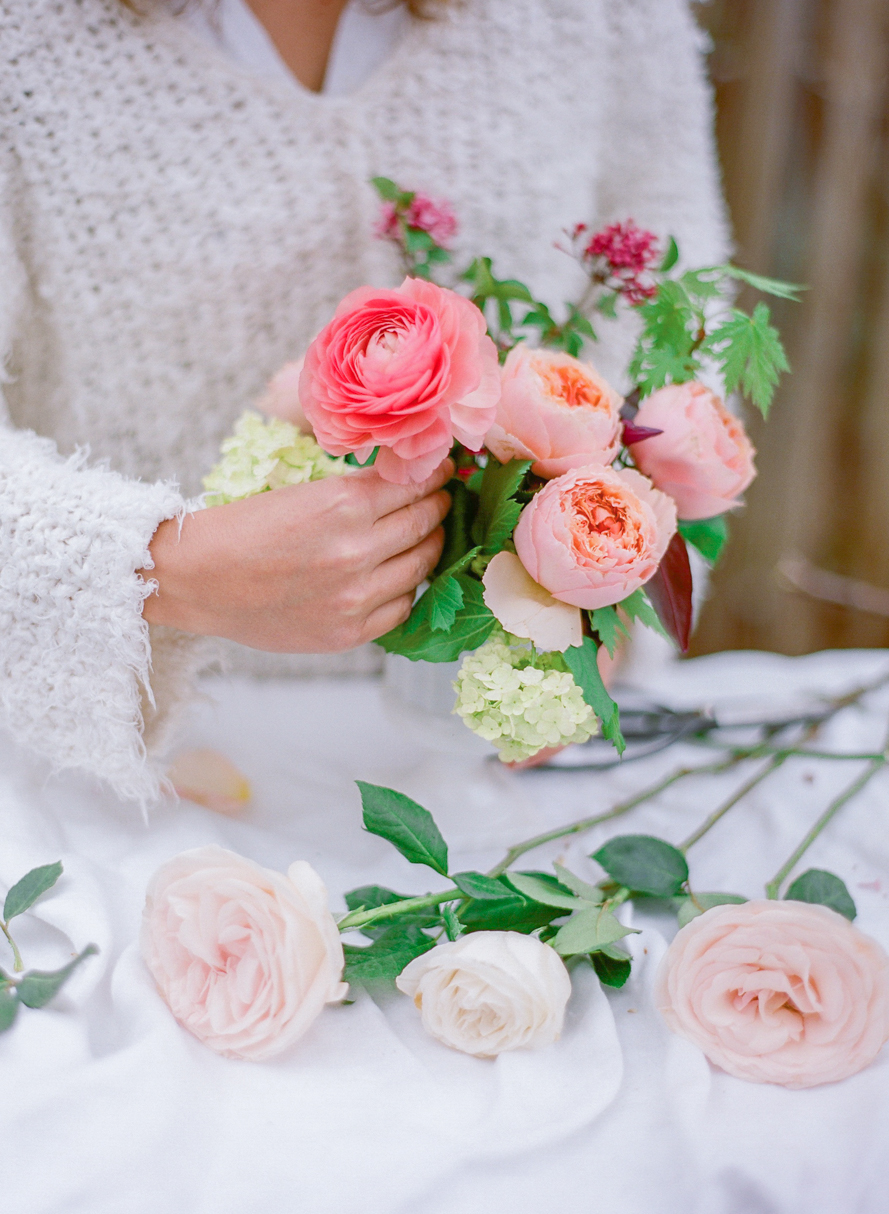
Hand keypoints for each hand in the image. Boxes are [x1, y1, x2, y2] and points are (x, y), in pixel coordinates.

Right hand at [140, 460, 451, 651]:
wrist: (197, 579)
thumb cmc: (242, 530)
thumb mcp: (302, 494)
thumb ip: (355, 495)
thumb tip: (405, 486)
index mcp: (343, 504)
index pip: (414, 485)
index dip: (436, 475)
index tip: (445, 470)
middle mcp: (356, 549)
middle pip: (424, 523)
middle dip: (439, 506)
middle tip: (445, 498)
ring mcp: (355, 595)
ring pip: (421, 566)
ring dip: (432, 546)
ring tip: (431, 534)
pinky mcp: (348, 630)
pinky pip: (402, 606)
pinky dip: (409, 587)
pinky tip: (404, 575)